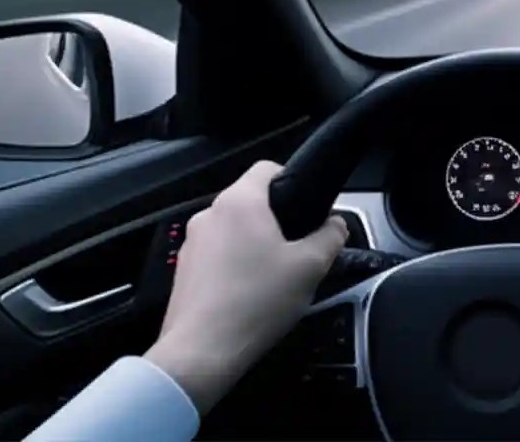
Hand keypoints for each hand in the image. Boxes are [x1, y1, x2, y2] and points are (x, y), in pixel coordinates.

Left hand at [146, 161, 348, 412]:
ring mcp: (191, 243)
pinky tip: (249, 295)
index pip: (268, 168)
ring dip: (254, 246)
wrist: (202, 351)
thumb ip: (331, 236)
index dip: (293, 182)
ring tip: (274, 279)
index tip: (308, 209)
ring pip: (233, 231)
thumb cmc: (256, 303)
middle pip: (251, 202)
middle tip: (299, 252)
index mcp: (240, 202)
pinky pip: (217, 256)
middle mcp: (209, 214)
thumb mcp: (311, 267)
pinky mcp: (183, 271)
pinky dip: (234, 267)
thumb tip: (336, 225)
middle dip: (276, 221)